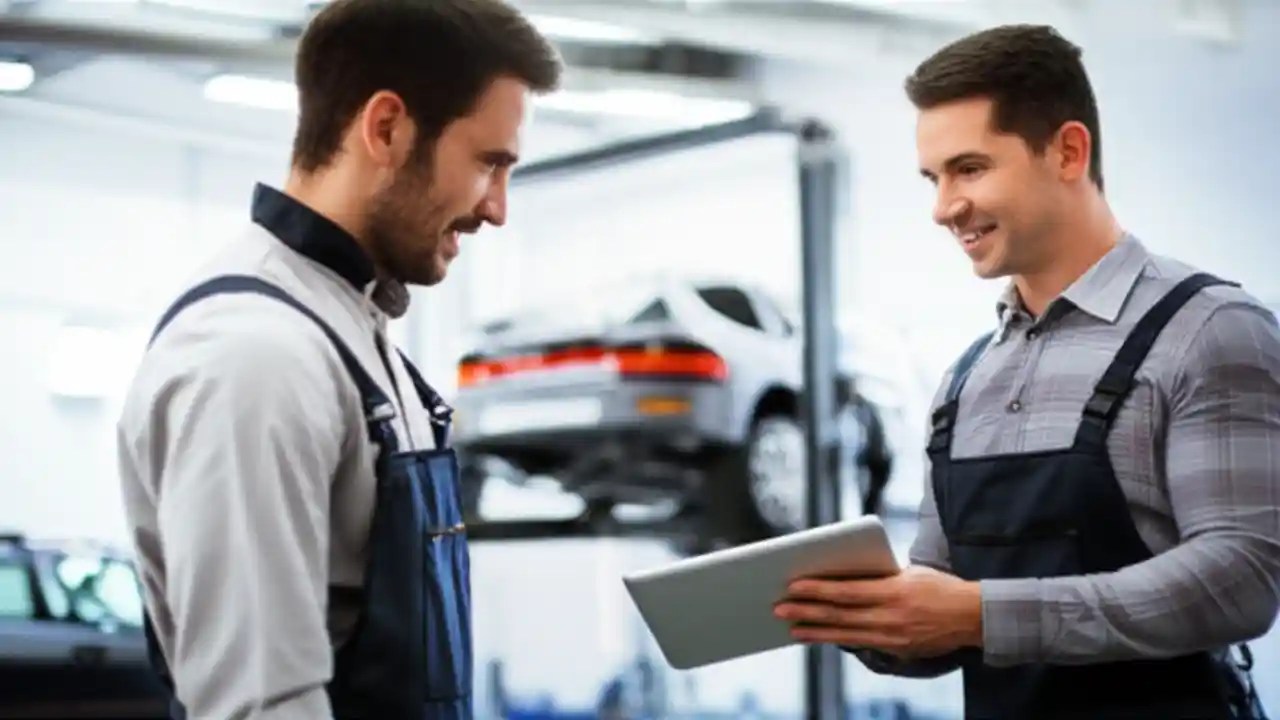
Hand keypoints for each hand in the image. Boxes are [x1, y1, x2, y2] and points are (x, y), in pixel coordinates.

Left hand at [773, 565, 982, 659]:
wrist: (973, 616)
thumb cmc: (939, 586)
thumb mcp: (909, 573)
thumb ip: (878, 578)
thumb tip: (844, 579)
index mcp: (894, 591)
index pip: (846, 591)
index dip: (817, 590)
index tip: (793, 586)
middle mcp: (891, 617)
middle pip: (839, 615)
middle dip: (806, 612)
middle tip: (779, 608)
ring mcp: (893, 637)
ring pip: (845, 634)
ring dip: (815, 632)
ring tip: (792, 628)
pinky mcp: (897, 650)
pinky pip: (860, 644)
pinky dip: (837, 640)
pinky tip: (820, 637)